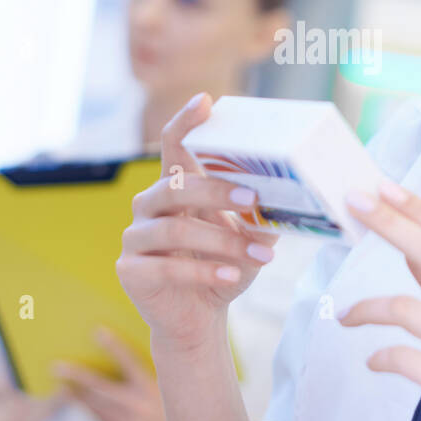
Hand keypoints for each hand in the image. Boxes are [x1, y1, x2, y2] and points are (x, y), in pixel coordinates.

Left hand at [52, 326, 170, 420]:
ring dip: (77, 396)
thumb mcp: (171, 387)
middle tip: (58, 366)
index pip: (131, 363)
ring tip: (61, 385)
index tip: (97, 332)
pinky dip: (88, 411)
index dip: (115, 347)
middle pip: (104, 390)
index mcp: (153, 389)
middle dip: (80, 377)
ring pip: (98, 409)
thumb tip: (130, 347)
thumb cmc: (171, 406)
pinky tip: (76, 401)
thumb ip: (155, 371)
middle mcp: (140, 408)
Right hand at [119, 92, 281, 352]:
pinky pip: (167, 265)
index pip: (173, 145)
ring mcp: (135, 236)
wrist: (197, 319)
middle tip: (252, 198)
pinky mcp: (130, 269)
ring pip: (175, 229)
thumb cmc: (222, 269)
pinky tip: (232, 275)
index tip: (205, 102)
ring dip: (223, 242)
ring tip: (259, 256)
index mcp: (175, 187)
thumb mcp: (247, 241)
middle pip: (175, 186)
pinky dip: (204, 270)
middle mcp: (149, 205)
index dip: (186, 122)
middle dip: (215, 190)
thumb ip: (259, 218)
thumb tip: (290, 199)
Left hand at [339, 179, 420, 420]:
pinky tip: (374, 360)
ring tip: (348, 315)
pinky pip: (402, 357)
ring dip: (366, 308)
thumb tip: (413, 253)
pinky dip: (379, 356)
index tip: (385, 188)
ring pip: (405, 308)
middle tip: (356, 203)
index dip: (419, 210)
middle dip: (391, 224)